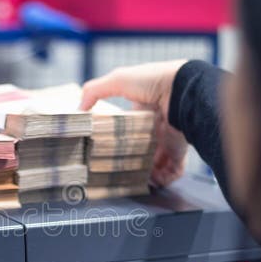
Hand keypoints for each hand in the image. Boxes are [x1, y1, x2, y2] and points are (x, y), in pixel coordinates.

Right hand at [80, 60, 188, 186]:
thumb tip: (78, 110)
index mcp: (142, 112)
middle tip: (118, 171)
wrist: (182, 88)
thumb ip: (93, 91)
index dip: (118, 142)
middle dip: (131, 162)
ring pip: (157, 164)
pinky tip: (152, 182)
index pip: (129, 131)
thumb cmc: (152, 80)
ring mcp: (168, 140)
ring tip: (134, 181)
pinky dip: (165, 178)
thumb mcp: (117, 80)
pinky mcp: (179, 150)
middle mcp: (156, 128)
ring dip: (147, 174)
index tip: (106, 152)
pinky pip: (174, 170)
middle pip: (142, 151)